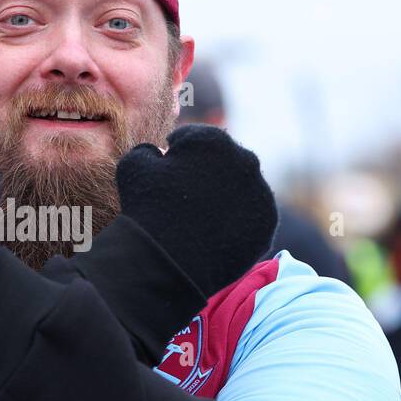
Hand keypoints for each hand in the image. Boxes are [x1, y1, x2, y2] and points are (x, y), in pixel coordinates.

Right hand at [114, 124, 277, 297]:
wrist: (167, 262)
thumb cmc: (147, 209)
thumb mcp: (133, 166)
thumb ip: (147, 149)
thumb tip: (159, 152)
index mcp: (213, 139)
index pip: (193, 139)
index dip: (176, 155)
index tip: (166, 175)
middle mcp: (245, 160)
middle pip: (223, 162)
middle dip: (206, 173)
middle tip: (186, 198)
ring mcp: (261, 193)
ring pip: (241, 189)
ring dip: (226, 197)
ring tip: (202, 220)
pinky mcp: (267, 223)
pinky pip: (251, 216)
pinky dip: (237, 222)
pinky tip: (215, 234)